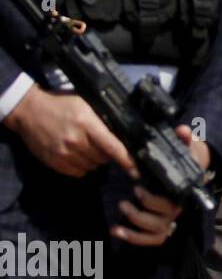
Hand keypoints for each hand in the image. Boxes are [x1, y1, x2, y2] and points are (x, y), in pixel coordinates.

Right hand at [3, 87, 135, 177]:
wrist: (29, 112)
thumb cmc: (61, 105)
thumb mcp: (85, 105)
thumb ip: (102, 121)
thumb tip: (123, 136)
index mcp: (86, 124)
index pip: (112, 146)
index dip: (126, 160)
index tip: (136, 169)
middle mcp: (76, 141)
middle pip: (104, 158)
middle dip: (107, 153)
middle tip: (99, 142)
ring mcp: (64, 153)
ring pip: (92, 166)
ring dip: (94, 160)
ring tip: (85, 146)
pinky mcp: (54, 162)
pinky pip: (78, 172)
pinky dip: (82, 166)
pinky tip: (76, 154)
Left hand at [114, 124, 203, 247]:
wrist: (192, 167)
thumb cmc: (186, 157)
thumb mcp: (187, 146)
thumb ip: (185, 139)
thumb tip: (183, 131)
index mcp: (183, 191)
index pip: (172, 202)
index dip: (153, 200)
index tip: (137, 186)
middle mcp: (178, 207)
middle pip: (165, 218)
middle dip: (143, 210)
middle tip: (128, 195)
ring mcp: (170, 218)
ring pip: (158, 231)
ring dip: (137, 223)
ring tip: (122, 207)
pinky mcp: (160, 225)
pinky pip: (153, 239)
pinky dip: (135, 238)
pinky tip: (116, 230)